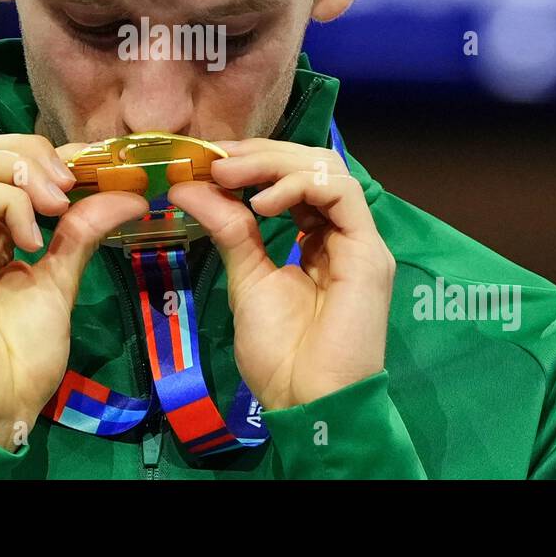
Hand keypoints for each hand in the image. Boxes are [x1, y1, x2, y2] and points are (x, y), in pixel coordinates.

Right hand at [0, 133, 147, 450]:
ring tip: (56, 208)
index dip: (48, 154)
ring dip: (24, 171)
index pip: (4, 159)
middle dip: (32, 151)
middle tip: (68, 185)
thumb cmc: (21, 356)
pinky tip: (33, 240)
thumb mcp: (62, 280)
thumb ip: (84, 233)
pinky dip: (11, 202)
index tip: (90, 172)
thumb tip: (128, 197)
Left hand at [168, 139, 393, 410]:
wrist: (307, 402)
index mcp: (318, 240)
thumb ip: (228, 229)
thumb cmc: (280, 355)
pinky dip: (299, 186)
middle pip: (312, 164)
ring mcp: (360, 241)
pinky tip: (262, 203)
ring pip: (327, 169)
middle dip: (261, 154)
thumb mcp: (245, 277)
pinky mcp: (368, 253)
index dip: (254, 161)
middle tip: (216, 160)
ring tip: (230, 176)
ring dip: (274, 163)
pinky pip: (341, 195)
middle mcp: (343, 234)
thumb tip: (187, 187)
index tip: (209, 160)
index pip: (294, 178)